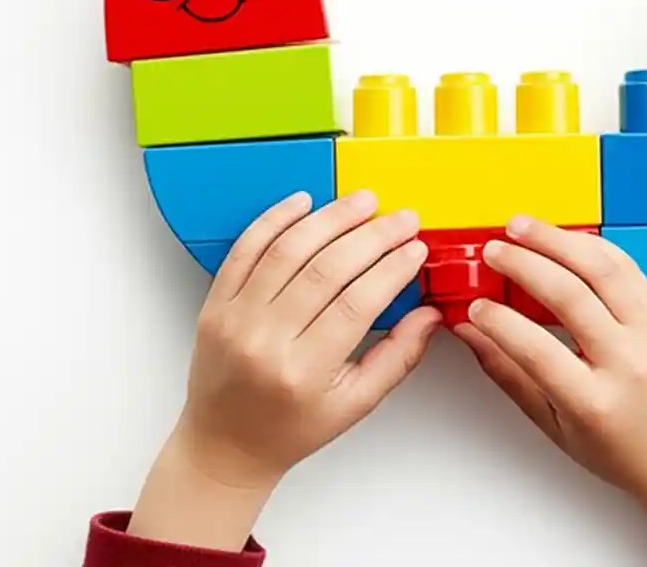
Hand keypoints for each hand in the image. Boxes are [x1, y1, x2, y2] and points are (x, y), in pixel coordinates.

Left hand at [128, 190, 440, 550]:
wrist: (226, 445)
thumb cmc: (290, 429)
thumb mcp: (355, 405)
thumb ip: (397, 358)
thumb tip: (431, 315)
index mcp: (305, 371)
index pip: (357, 303)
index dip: (391, 269)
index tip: (415, 249)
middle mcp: (265, 341)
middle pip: (326, 270)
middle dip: (372, 236)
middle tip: (402, 219)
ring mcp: (235, 319)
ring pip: (286, 251)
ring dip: (330, 218)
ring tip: (363, 201)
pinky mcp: (215, 304)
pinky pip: (244, 250)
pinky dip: (274, 219)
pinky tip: (304, 202)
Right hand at [452, 216, 646, 556]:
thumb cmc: (619, 451)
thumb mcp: (554, 426)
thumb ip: (509, 375)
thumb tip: (470, 333)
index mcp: (594, 402)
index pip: (536, 348)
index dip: (498, 321)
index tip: (474, 305)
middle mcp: (628, 362)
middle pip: (570, 295)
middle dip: (523, 264)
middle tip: (491, 251)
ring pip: (603, 268)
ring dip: (557, 239)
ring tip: (520, 226)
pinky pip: (626, 267)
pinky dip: (591, 245)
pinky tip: (562, 238)